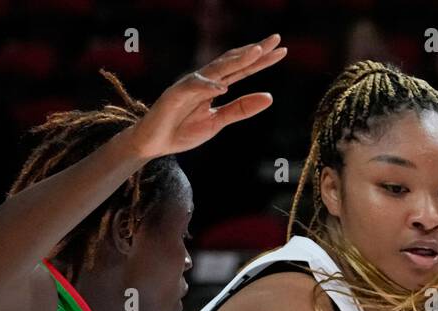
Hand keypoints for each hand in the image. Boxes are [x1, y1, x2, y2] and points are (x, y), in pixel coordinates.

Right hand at [125, 35, 286, 160]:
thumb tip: (270, 97)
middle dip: (254, 51)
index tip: (282, 51)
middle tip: (275, 39)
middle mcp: (204, 81)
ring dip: (236, 60)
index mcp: (215, 86)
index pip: (242, 69)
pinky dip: (208, 87)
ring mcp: (189, 85)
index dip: (261, 60)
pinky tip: (223, 87)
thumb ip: (241, 109)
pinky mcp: (174, 95)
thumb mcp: (218, 122)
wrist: (154, 143)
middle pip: (232, 62)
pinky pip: (193, 88)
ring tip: (256, 52)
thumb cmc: (183, 130)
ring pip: (216, 69)